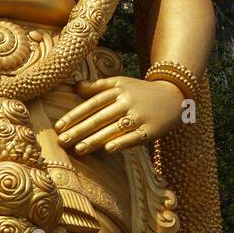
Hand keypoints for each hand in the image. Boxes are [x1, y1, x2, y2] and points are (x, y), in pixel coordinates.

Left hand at [53, 76, 184, 154]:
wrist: (174, 95)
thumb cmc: (140, 91)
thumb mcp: (121, 83)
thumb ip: (98, 86)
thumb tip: (74, 87)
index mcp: (118, 90)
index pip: (92, 104)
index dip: (75, 115)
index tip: (59, 126)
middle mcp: (127, 102)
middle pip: (100, 117)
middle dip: (79, 130)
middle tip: (62, 141)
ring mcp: (140, 116)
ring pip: (114, 128)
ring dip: (95, 139)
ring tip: (78, 150)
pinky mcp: (152, 130)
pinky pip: (135, 137)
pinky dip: (122, 142)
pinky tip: (108, 149)